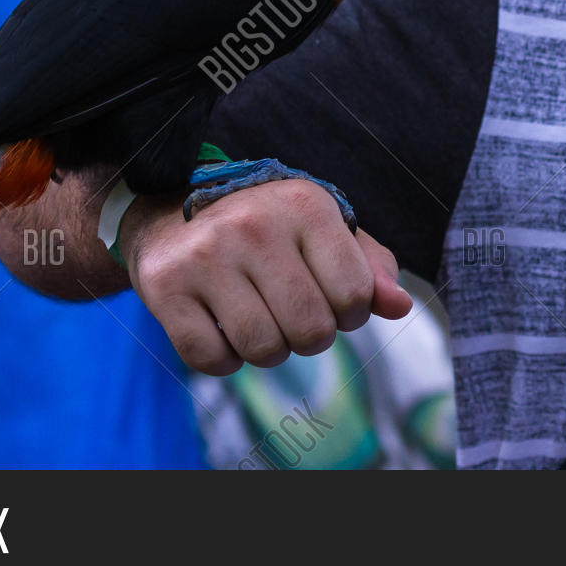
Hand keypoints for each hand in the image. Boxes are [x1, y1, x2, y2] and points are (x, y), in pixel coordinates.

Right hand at [118, 180, 412, 376]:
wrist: (173, 208)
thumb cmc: (267, 226)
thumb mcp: (323, 229)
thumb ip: (370, 266)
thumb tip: (401, 305)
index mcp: (305, 205)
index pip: (355, 295)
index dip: (350, 313)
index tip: (331, 300)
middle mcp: (255, 225)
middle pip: (311, 331)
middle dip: (309, 337)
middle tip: (291, 313)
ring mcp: (206, 256)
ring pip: (263, 350)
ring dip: (268, 351)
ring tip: (258, 319)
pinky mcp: (165, 287)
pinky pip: (211, 359)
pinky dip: (224, 359)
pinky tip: (221, 327)